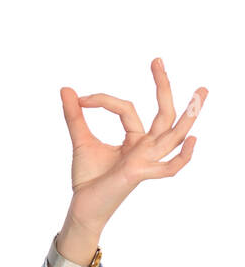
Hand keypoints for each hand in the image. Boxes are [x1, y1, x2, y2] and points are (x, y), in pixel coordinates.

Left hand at [59, 57, 205, 233]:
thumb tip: (67, 89)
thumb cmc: (88, 178)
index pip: (126, 109)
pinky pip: (168, 167)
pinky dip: (181, 156)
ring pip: (173, 135)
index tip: (81, 98)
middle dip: (163, 87)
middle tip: (157, 61)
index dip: (103, 100)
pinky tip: (191, 140)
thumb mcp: (81, 140)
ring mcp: (147, 160)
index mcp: (135, 140)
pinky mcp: (140, 173)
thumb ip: (75, 116)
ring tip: (201, 93)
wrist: (83, 206)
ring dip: (189, 115)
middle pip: (163, 114)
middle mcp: (146, 148)